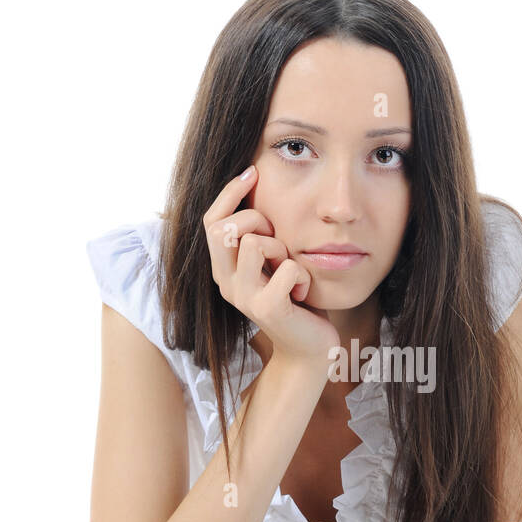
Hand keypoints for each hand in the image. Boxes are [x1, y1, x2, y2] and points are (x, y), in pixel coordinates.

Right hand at [203, 164, 339, 364]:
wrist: (309, 348)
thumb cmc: (294, 298)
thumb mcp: (272, 262)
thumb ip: (260, 235)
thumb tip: (255, 183)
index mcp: (223, 269)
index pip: (212, 221)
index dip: (229, 193)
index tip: (253, 173)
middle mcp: (226, 283)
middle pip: (224, 228)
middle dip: (256, 221)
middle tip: (279, 242)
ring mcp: (244, 298)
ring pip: (254, 243)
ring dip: (281, 248)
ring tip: (289, 269)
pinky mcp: (268, 308)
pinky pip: (287, 268)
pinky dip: (302, 275)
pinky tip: (302, 292)